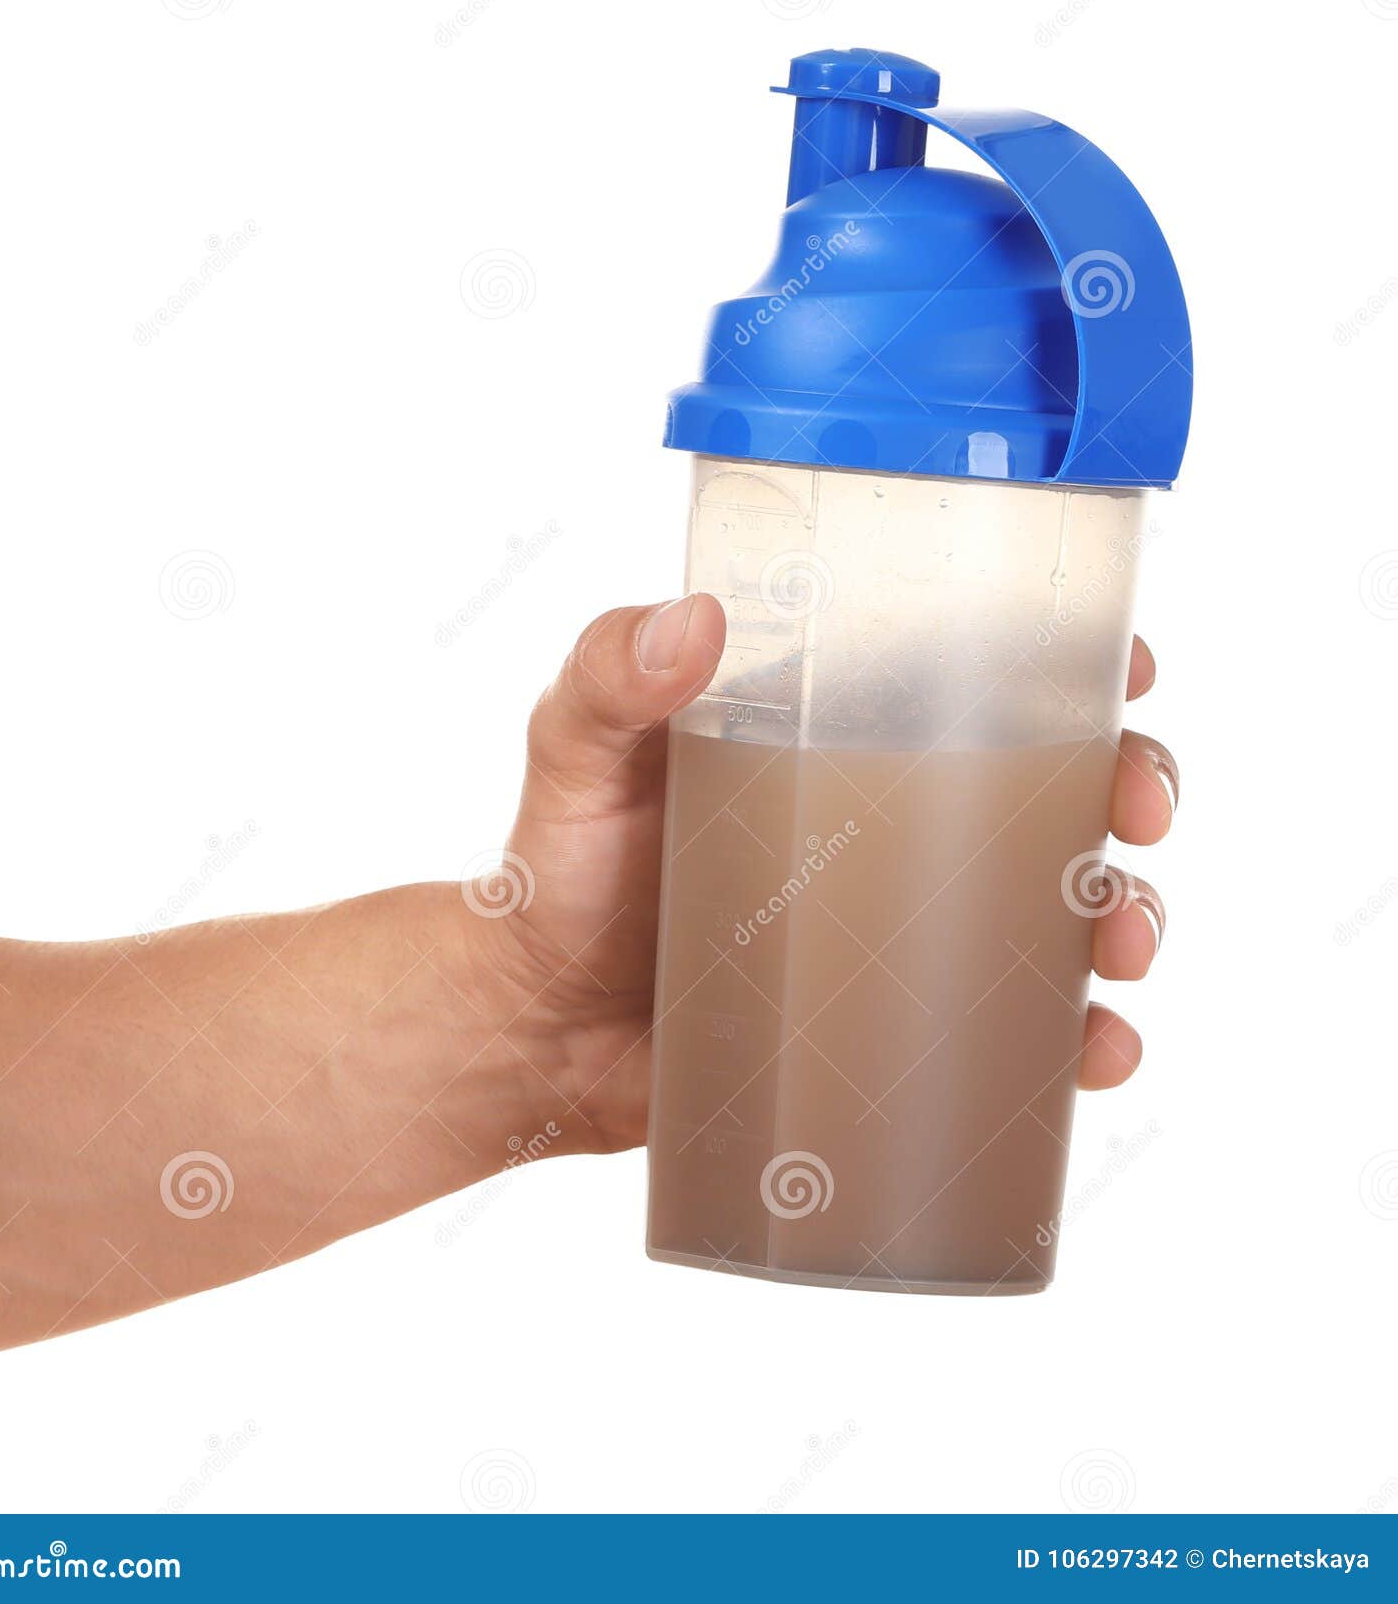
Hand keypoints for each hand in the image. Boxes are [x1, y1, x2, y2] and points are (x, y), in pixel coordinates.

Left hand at [476, 597, 1175, 1153]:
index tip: (1126, 664)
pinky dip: (1078, 1043)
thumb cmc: (558, 869)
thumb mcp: (574, 753)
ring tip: (1120, 948)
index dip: (1075, 660)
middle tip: (1137, 814)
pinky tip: (1095, 1053)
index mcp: (838, 728)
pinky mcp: (897, 1024)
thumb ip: (607, 676)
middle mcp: (892, 816)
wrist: (536, 1028)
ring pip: (1062, 905)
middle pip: (1058, 783)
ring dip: (1127, 917)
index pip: (980, 670)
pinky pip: (1018, 1029)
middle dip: (1133, 787)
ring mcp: (903, 925)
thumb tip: (697, 620)